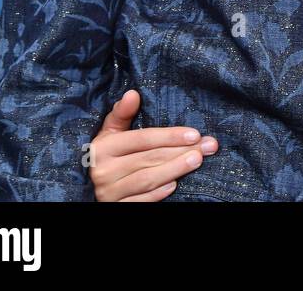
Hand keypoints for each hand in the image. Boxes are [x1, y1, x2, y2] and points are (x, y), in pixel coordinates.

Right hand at [88, 89, 218, 201]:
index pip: (142, 139)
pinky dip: (158, 194)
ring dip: (175, 169)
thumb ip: (122, 114)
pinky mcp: (115, 208)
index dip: (169, 136)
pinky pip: (140, 201)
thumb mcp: (110, 133)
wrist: (94, 187)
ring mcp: (108, 192)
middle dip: (182, 151)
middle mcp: (103, 170)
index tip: (195, 134)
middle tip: (208, 146)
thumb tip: (132, 94)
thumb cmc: (109, 154)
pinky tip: (175, 184)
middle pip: (149, 158)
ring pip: (147, 179)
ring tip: (197, 160)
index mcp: (103, 148)